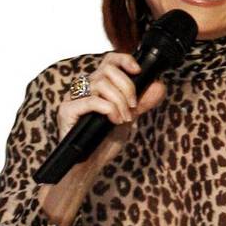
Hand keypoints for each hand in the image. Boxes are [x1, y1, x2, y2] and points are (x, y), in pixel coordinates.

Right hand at [56, 50, 167, 177]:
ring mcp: (73, 98)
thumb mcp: (128, 119)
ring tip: (123, 119)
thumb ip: (142, 102)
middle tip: (133, 107)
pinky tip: (114, 120)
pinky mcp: (67, 110)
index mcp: (97, 85)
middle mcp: (84, 88)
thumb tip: (159, 86)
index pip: (109, 60)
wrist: (89, 165)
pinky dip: (107, 108)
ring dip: (118, 101)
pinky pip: (90, 100)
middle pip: (107, 69)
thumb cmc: (104, 142)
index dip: (124, 60)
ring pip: (100, 83)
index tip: (138, 71)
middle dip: (126, 87)